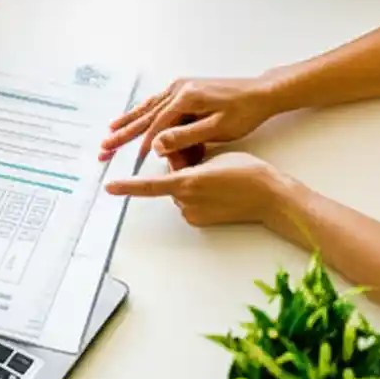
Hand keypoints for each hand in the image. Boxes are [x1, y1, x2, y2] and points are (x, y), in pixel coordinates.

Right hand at [99, 77, 279, 162]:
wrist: (261, 92)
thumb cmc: (244, 111)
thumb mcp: (217, 128)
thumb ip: (186, 137)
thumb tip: (158, 145)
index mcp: (186, 98)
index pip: (158, 126)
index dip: (145, 145)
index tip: (134, 161)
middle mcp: (179, 88)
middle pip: (145, 115)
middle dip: (124, 134)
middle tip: (104, 148)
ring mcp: (181, 86)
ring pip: (148, 108)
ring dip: (128, 122)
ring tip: (110, 132)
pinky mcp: (186, 88)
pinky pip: (157, 102)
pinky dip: (143, 112)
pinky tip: (134, 116)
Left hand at [105, 152, 288, 227]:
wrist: (270, 197)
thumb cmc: (247, 173)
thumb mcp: (213, 156)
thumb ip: (187, 159)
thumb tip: (173, 161)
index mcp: (188, 181)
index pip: (150, 185)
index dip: (128, 186)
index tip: (109, 187)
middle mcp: (187, 201)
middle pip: (170, 180)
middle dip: (179, 169)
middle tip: (204, 161)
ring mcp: (192, 213)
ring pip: (179, 192)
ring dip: (189, 182)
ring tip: (217, 178)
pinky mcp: (199, 222)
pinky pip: (188, 204)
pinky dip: (196, 196)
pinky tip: (217, 192)